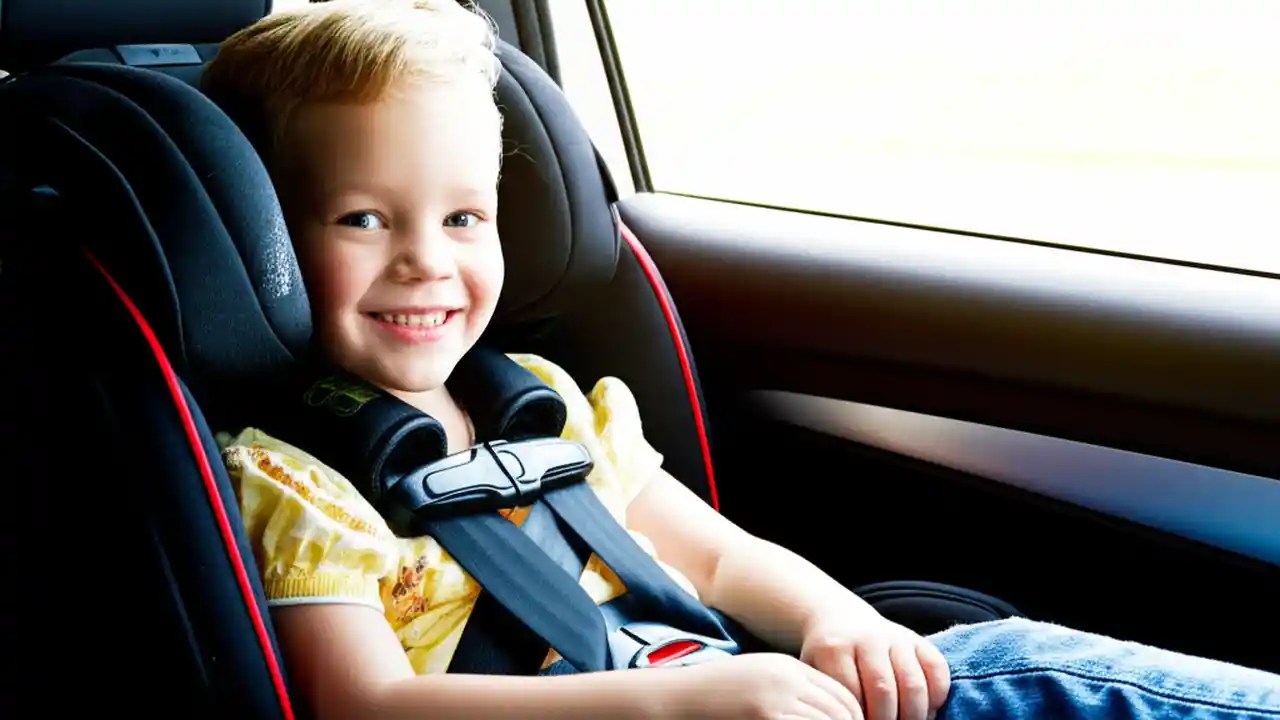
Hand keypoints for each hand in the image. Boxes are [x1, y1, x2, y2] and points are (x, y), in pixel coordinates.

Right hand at [667, 652, 862, 718]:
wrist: (673, 699)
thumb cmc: (713, 698)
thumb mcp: (757, 684)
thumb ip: (791, 693)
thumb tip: (830, 714)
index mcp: (787, 668)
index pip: (841, 695)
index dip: (854, 719)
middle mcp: (787, 680)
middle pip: (842, 711)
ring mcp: (776, 700)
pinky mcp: (766, 717)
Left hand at [799, 614, 949, 719]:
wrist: (841, 619)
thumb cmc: (827, 658)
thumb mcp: (817, 673)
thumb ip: (834, 697)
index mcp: (835, 648)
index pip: (851, 694)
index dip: (859, 717)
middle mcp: (867, 639)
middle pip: (883, 690)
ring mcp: (895, 636)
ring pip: (913, 683)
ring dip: (914, 715)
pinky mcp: (917, 638)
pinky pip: (937, 668)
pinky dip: (937, 696)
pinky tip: (926, 710)